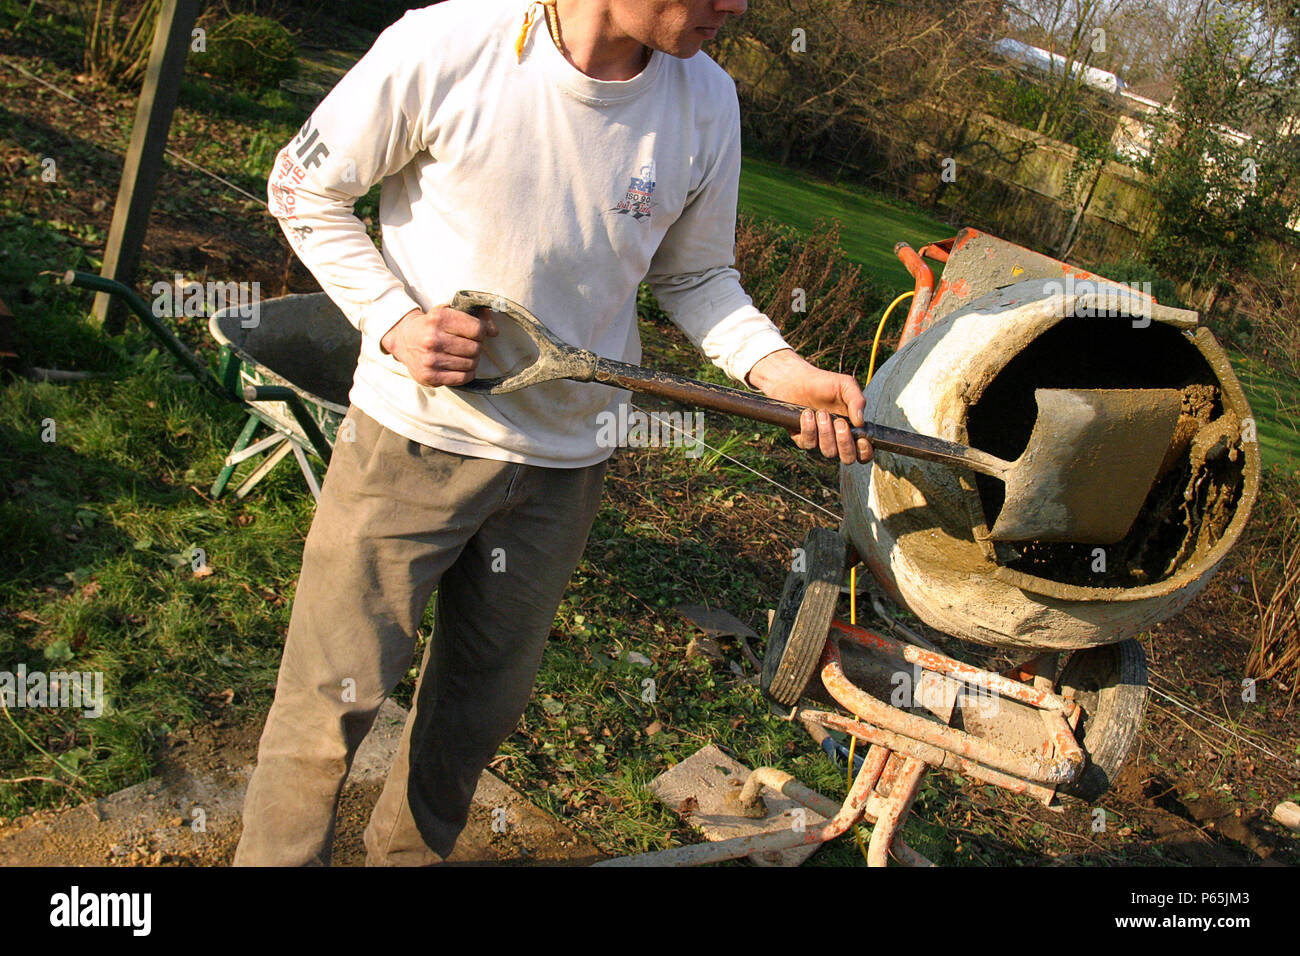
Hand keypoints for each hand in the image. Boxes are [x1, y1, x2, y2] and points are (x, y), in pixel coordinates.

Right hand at [380, 305, 498, 386]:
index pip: (477, 329)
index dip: (481, 332)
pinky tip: (459, 366)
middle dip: (476, 347)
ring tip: (462, 355)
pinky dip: (466, 373)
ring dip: (472, 361)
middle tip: (468, 345)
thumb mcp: (450, 311)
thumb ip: (476, 315)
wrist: (404, 339)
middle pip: (475, 348)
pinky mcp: (430, 376)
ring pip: (471, 364)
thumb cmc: (432, 324)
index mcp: (439, 318)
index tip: (475, 333)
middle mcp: (433, 339)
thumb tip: (494, 331)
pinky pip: (463, 378)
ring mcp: (430, 359)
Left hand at [746, 349, 872, 464]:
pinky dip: (809, 428)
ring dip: (826, 432)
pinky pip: (809, 444)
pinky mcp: (804, 440)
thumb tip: (861, 422)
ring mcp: (821, 441)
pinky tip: (807, 413)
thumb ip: (857, 400)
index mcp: (853, 428)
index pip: (864, 452)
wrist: (797, 380)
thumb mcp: (846, 385)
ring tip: (821, 412)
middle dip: (845, 442)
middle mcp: (837, 439)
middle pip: (848, 458)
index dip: (865, 451)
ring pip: (828, 452)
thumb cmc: (824, 383)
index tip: (861, 439)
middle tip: (839, 423)